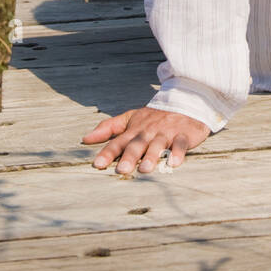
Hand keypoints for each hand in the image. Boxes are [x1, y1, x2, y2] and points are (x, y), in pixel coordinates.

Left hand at [82, 107, 210, 173]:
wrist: (185, 101)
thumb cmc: (154, 116)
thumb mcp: (130, 118)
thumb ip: (108, 128)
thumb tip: (85, 138)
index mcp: (134, 129)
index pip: (118, 141)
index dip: (108, 153)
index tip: (98, 165)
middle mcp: (148, 132)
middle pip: (137, 144)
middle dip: (129, 157)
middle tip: (122, 170)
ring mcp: (166, 133)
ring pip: (158, 144)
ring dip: (152, 156)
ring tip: (145, 169)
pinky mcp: (183, 134)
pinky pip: (180, 144)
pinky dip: (178, 153)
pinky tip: (173, 163)